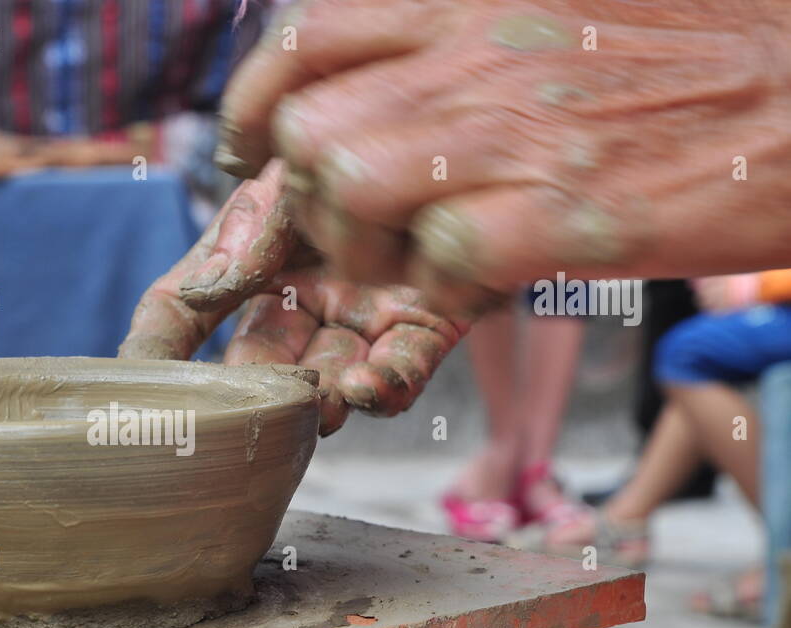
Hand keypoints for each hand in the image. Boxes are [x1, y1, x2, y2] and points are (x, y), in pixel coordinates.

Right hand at [120, 161, 470, 431]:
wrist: (430, 124)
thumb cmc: (343, 135)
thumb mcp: (283, 176)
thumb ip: (247, 231)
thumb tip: (204, 288)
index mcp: (249, 269)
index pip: (185, 315)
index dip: (156, 349)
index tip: (140, 382)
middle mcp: (300, 302)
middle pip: (262, 365)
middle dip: (257, 395)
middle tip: (251, 412)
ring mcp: (359, 317)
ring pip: (332, 377)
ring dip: (321, 401)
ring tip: (316, 406)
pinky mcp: (424, 322)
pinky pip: (404, 367)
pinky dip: (385, 386)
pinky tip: (365, 388)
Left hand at [213, 0, 790, 315]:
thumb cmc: (685, 54)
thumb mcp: (553, 7)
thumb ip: (453, 36)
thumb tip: (365, 82)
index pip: (303, 43)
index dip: (253, 109)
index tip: (253, 154)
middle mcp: (481, 51)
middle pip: (311, 136)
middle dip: (313, 201)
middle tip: (356, 231)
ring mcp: (521, 130)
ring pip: (355, 193)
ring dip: (366, 249)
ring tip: (414, 260)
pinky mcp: (567, 211)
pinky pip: (441, 261)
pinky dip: (442, 288)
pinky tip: (481, 276)